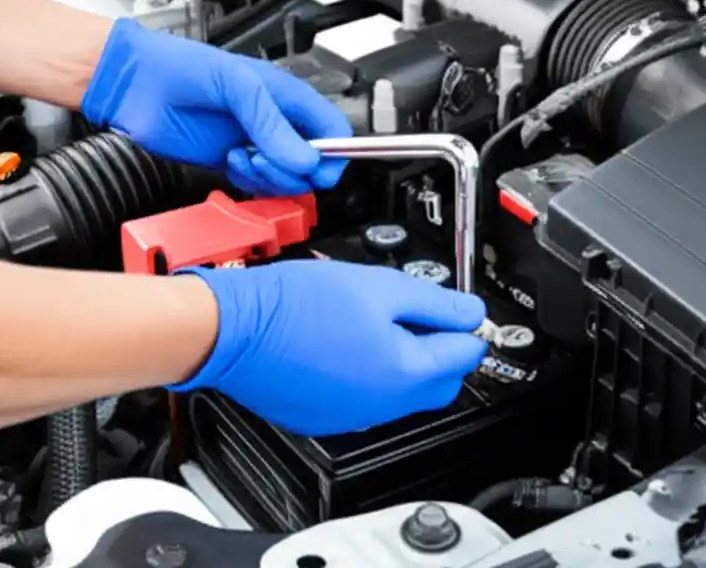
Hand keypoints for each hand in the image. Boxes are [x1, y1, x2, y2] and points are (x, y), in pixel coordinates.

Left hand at [80, 18, 351, 194]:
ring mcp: (257, 144)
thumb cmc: (181, 68)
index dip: (334, 153)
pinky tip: (231, 162)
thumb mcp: (236, 86)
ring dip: (269, 177)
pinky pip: (260, 186)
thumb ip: (271, 123)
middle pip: (314, 163)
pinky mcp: (235, 162)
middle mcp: (276, 122)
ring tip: (242, 156)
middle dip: (295, 170)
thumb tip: (304, 161)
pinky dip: (250, 182)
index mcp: (287, 97)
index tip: (315, 166)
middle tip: (265, 158)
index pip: (333, 131)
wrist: (136, 85)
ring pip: (289, 180)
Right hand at [171, 260, 488, 435]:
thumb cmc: (296, 304)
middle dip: (441, 351)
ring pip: (401, 393)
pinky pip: (365, 401)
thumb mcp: (379, 286)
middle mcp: (383, 406)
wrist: (235, 328)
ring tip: (374, 323)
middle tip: (421, 315)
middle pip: (440, 383)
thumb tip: (470, 313)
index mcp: (404, 373)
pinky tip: (346, 344)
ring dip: (403, 362)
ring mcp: (353, 417)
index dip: (466, 327)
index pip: (465, 356)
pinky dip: (368, 376)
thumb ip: (434, 303)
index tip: (458, 310)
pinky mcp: (325, 418)